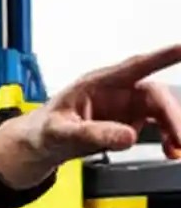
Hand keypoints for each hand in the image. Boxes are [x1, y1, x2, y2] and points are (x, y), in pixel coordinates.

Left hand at [0, 44, 180, 188]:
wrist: (40, 145)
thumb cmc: (44, 129)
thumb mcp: (60, 131)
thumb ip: (91, 132)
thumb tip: (127, 136)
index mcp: (97, 83)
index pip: (134, 66)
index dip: (162, 56)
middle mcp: (117, 91)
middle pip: (154, 96)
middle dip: (171, 115)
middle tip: (179, 138)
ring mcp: (126, 107)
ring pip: (161, 112)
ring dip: (173, 128)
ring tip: (175, 150)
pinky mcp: (131, 122)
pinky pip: (158, 128)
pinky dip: (167, 139)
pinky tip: (170, 150)